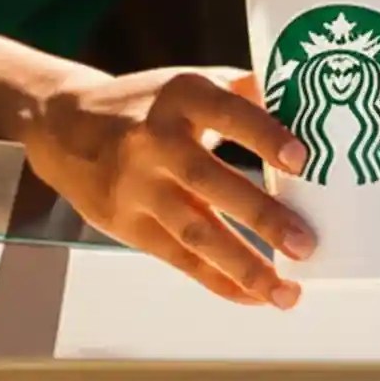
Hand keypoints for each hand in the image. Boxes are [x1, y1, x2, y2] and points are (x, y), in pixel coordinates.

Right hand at [19, 67, 314, 308]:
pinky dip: (220, 281)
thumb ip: (245, 94)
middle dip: (261, 216)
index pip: (227, 114)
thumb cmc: (150, 104)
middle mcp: (155, 141)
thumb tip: (314, 107)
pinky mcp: (129, 225)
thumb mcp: (188, 84)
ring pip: (196, 232)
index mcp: (181, 96)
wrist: (66, 125)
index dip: (263, 135)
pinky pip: (180, 259)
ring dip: (245, 267)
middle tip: (306, 244)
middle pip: (211, 182)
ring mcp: (139, 187)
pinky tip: (255, 296)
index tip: (301, 159)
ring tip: (287, 292)